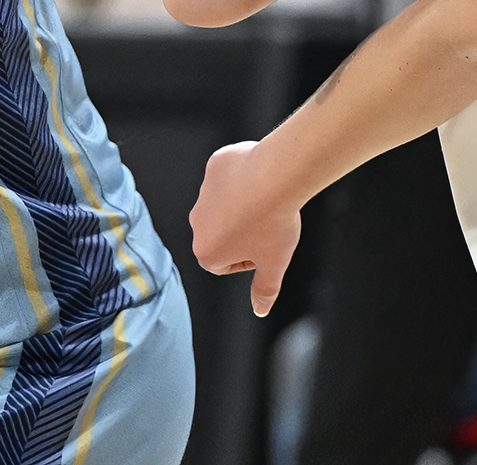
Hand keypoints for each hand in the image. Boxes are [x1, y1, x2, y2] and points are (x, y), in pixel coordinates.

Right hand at [190, 140, 302, 317]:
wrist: (278, 175)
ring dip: (244, 204)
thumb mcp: (274, 264)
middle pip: (222, 233)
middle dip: (243, 231)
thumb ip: (265, 290)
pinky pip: (230, 176)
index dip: (250, 257)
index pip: (225, 263)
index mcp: (206, 251)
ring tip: (268, 200)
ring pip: (226, 203)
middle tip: (268, 223)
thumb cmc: (274, 221)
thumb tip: (260, 309)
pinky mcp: (215, 166)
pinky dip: (245, 178)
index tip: (264, 245)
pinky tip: (262, 178)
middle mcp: (197, 221)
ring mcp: (204, 191)